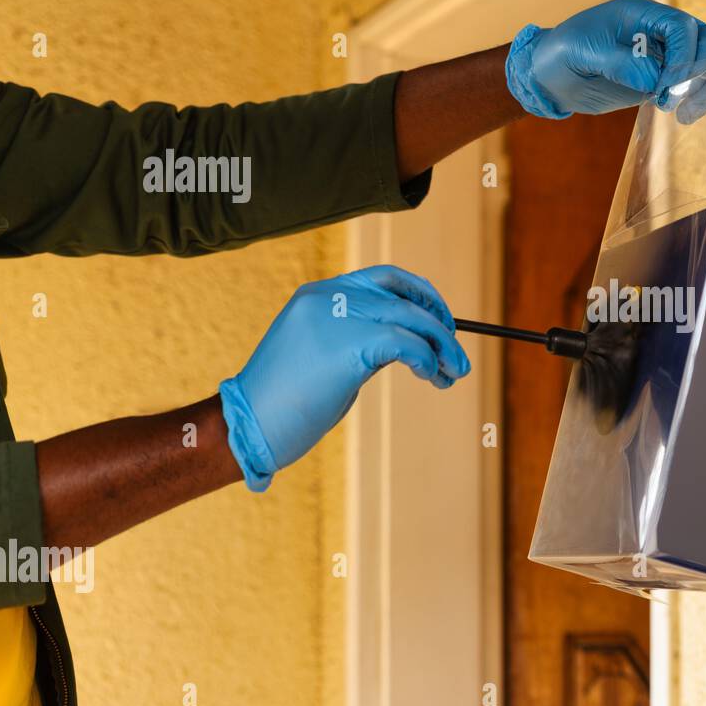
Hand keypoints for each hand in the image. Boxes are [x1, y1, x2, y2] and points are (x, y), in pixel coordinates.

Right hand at [218, 265, 469, 491]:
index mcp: (318, 294)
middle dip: (440, 327)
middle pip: (403, 298)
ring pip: (410, 319)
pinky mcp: (349, 345)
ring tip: (454, 373)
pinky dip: (426, 359)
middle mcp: (328, 297)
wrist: (248, 427)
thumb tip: (410, 346)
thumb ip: (359, 340)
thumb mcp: (324, 357)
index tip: (442, 319)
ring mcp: (337, 317)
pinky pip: (405, 344)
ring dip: (442, 347)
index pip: (384, 278)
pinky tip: (430, 376)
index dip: (421, 294)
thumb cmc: (285, 402)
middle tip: (457, 358)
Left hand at [505, 0, 705, 121]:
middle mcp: (660, 31)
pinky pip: (703, 81)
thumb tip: (657, 80)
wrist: (551, 75)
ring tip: (685, 115)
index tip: (667, 88)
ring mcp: (666, 55)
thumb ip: (620, 63)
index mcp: (642, 14)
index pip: (682, 27)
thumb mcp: (583, 55)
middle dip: (699, 74)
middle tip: (673, 101)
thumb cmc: (562, 56)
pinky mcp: (666, 79)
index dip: (684, 58)